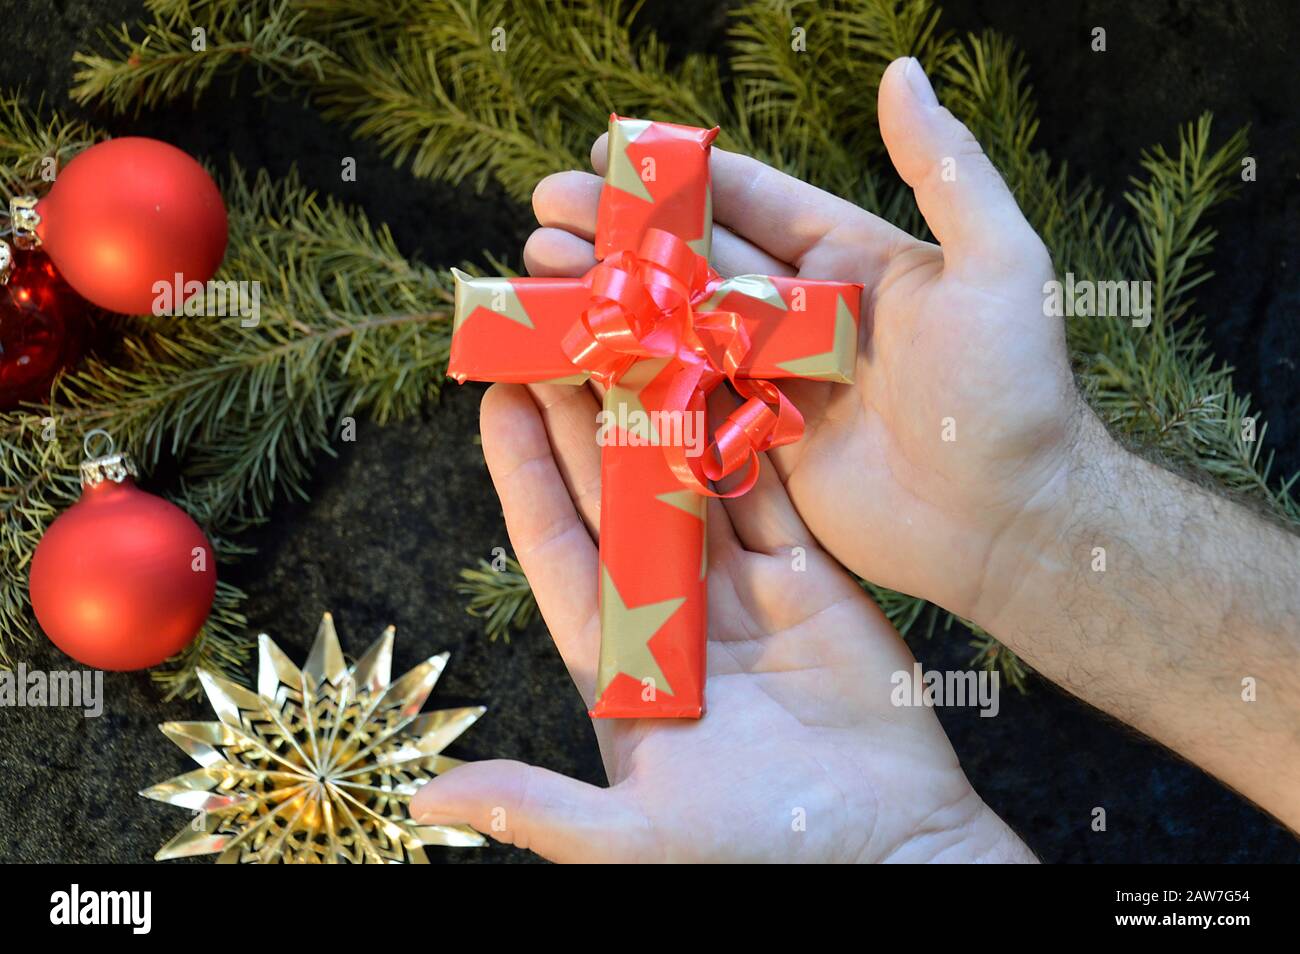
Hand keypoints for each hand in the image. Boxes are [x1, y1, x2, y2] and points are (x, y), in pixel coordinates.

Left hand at [411, 382, 1031, 862]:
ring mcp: (743, 593)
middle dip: (586, 415)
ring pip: (691, 477)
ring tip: (636, 328)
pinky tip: (727, 376)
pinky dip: (749, 435)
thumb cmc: (755, 857)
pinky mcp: (811, 581)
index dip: (525, 473)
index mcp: (621, 664)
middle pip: (616, 494)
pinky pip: (772, 493)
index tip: (496, 399)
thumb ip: (535, 805)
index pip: (555, 547)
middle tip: (562, 332)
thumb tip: (427, 791)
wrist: (892, 858)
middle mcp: (673, 615)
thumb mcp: (632, 839)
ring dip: (664, 407)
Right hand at [517, 56, 1089, 627]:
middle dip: (622, 233)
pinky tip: (577, 352)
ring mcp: (779, 381)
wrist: (1008, 519)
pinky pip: (687, 399)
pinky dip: (632, 375)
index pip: (754, 202)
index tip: (611, 151)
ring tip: (538, 269)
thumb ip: (945, 169)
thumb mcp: (998, 263)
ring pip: (680, 327)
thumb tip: (899, 73)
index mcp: (853, 260)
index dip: (682, 177)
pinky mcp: (762, 443)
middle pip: (697, 260)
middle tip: (546, 210)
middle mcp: (808, 314)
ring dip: (613, 298)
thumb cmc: (1012, 391)